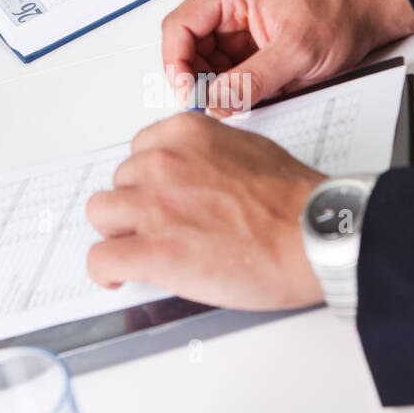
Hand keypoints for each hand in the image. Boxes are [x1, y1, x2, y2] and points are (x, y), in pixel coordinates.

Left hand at [86, 113, 325, 310]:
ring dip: (119, 234)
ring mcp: (154, 206)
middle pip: (119, 183)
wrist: (313, 235)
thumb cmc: (294, 202)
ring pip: (102, 215)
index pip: (138, 151)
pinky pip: (100, 259)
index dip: (147, 180)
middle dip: (135, 207)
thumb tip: (196, 174)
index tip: (156, 196)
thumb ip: (210, 155)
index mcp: (186, 135)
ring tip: (141, 251)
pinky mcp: (153, 250)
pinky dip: (105, 271)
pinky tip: (120, 277)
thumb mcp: (248, 149)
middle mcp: (164, 163)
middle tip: (160, 228)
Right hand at [161, 0, 413, 115]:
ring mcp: (236, 27)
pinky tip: (246, 97)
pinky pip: (225, 71)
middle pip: (187, 47)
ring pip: (204, 63)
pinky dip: (230, 88)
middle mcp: (228, 6)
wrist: (366, 16)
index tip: (187, 93)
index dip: (176, 63)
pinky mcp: (247, 46)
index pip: (180, 26)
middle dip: (196, 79)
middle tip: (209, 106)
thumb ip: (252, 79)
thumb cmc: (338, 15)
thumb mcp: (296, 52)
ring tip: (233, 102)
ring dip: (213, 87)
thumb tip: (216, 102)